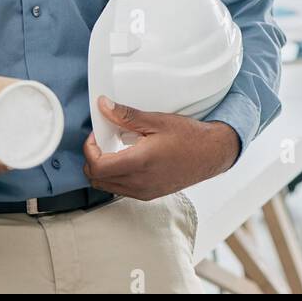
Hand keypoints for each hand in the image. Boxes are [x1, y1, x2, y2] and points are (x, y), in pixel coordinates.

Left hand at [82, 97, 239, 199]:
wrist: (212, 154)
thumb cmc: (189, 137)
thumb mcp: (157, 120)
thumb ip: (126, 115)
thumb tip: (104, 106)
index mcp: (140, 163)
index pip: (97, 166)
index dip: (89, 149)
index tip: (97, 134)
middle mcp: (139, 183)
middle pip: (97, 178)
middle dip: (93, 158)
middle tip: (103, 140)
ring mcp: (143, 192)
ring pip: (106, 186)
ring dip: (103, 168)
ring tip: (115, 148)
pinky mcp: (148, 194)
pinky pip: (120, 189)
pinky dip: (115, 175)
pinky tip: (127, 158)